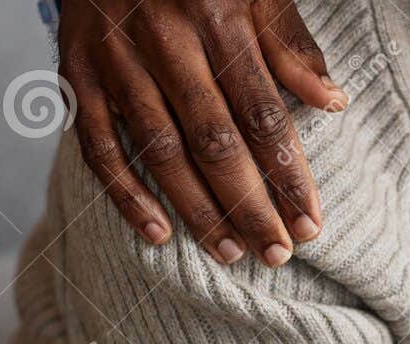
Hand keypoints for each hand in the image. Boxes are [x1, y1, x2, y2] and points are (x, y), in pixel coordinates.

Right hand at [60, 0, 342, 262]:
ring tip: (230, 253)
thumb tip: (333, 101)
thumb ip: (290, 44)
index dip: (288, 175)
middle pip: (214, 140)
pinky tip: (158, 232)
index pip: (261, 114)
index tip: (310, 223)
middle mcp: (164, 41)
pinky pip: (97, 142)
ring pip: (160, 148)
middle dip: (249, 204)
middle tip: (277, 254)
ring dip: (197, 208)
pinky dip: (125, 191)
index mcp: (218, 20)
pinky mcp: (75, 71)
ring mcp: (116, 58)